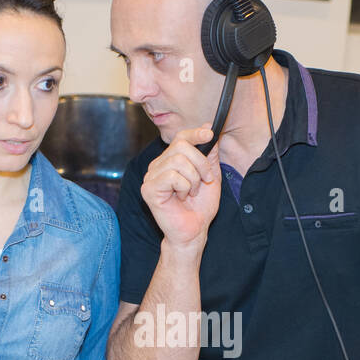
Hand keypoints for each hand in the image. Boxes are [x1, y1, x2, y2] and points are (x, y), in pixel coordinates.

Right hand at [141, 124, 221, 250]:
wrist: (194, 231)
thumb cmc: (200, 207)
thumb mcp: (210, 176)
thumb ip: (208, 154)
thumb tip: (207, 127)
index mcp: (170, 161)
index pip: (180, 138)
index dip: (195, 134)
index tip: (210, 134)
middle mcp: (158, 166)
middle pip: (180, 146)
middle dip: (200, 163)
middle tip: (205, 180)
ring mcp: (151, 177)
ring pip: (177, 161)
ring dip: (193, 178)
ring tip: (192, 192)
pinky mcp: (149, 189)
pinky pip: (172, 176)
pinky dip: (184, 187)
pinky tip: (182, 198)